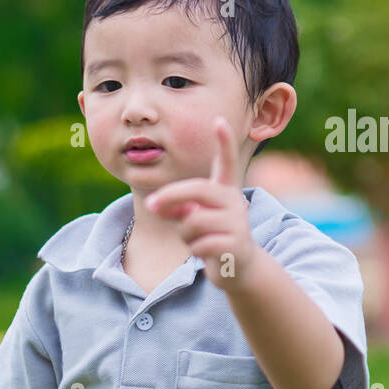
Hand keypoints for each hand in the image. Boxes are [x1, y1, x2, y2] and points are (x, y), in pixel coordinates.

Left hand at [144, 116, 256, 290]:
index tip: (219, 120)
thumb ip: (174, 206)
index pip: (226, 162)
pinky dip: (195, 250)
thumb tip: (155, 204)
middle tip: (150, 205)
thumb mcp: (191, 217)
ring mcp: (238, 223)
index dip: (224, 141)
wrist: (238, 268)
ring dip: (185, 234)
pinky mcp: (236, 245)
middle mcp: (234, 201)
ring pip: (193, 221)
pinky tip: (205, 253)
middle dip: (170, 196)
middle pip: (197, 189)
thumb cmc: (209, 235)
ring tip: (195, 240)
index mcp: (224, 190)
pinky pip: (201, 244)